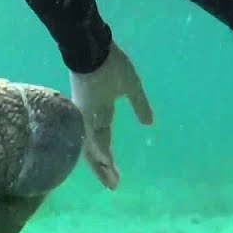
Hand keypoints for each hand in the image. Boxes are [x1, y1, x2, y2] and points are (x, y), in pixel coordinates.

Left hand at [68, 43, 153, 189]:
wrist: (94, 46)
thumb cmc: (111, 64)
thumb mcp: (131, 87)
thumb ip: (140, 105)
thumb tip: (149, 123)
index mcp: (100, 113)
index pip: (103, 142)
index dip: (109, 159)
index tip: (117, 175)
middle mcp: (90, 118)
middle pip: (95, 150)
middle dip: (104, 169)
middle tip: (114, 186)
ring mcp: (84, 115)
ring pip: (90, 147)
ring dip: (100, 165)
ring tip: (111, 181)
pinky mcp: (83, 110)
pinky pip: (89, 134)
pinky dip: (97, 150)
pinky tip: (105, 164)